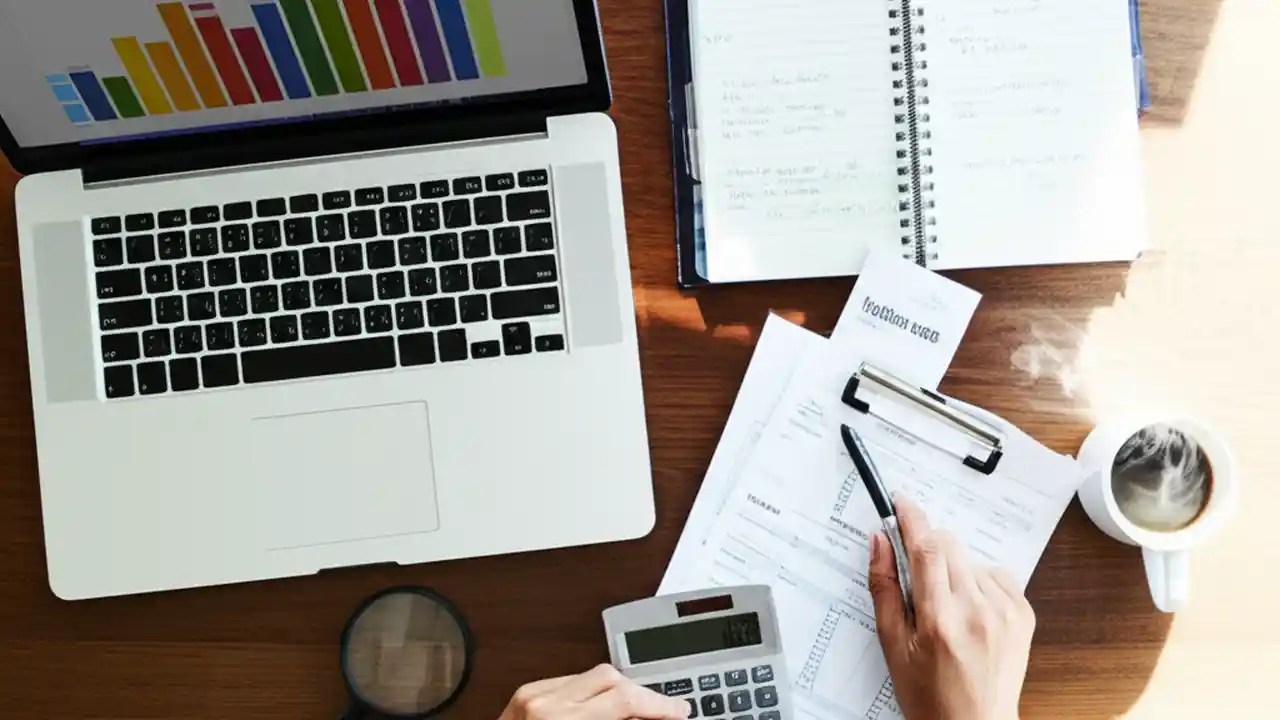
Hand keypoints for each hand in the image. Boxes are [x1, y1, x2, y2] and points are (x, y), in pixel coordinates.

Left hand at [499, 664, 689, 719]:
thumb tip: (646, 719)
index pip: (622, 698)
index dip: (658, 704)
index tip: (678, 710)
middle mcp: (546, 703)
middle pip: (611, 678)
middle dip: (643, 694)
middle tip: (665, 710)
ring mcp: (534, 694)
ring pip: (595, 674)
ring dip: (621, 690)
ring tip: (638, 709)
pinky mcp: (527, 692)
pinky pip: (573, 680)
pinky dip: (595, 691)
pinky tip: (605, 706)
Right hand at [868, 497, 1034, 719]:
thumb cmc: (930, 696)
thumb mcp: (893, 646)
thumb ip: (885, 589)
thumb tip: (880, 542)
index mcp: (940, 619)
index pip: (927, 548)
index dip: (912, 517)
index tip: (902, 502)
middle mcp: (977, 611)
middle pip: (949, 545)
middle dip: (928, 547)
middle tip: (917, 576)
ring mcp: (1005, 611)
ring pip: (969, 559)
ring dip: (952, 568)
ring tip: (944, 606)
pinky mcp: (1023, 615)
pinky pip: (995, 574)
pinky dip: (978, 581)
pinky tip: (968, 610)